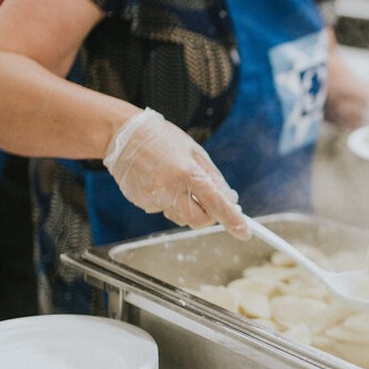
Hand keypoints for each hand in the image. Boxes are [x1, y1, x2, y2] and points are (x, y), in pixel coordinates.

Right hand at [104, 108, 247, 236]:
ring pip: (181, 218)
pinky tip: (160, 181)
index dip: (232, 220)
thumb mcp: (196, 152)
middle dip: (208, 214)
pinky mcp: (142, 203)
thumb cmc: (162, 139)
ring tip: (176, 180)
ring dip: (187, 207)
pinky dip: (169, 201)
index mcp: (188, 173)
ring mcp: (153, 199)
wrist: (123, 135)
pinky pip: (164, 210)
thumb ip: (215, 179)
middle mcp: (170, 190)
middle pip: (199, 220)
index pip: (216, 204)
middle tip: (207, 199)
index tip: (245, 232)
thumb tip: (231, 201)